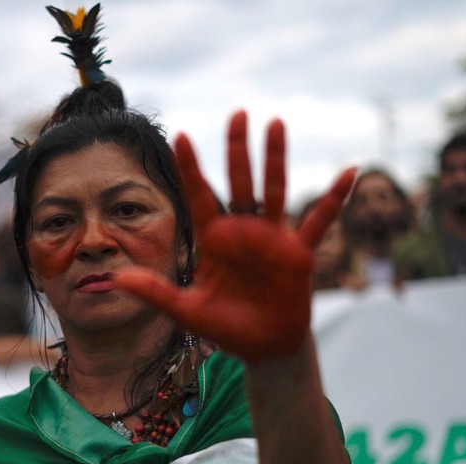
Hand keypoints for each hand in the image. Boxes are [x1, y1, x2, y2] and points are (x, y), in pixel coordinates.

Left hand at [114, 111, 355, 361]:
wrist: (264, 347)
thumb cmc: (225, 326)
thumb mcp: (187, 310)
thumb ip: (156, 293)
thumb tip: (116, 278)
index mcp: (214, 240)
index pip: (199, 196)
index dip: (190, 168)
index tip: (181, 136)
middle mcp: (243, 231)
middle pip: (239, 182)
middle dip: (237, 150)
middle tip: (237, 113)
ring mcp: (272, 238)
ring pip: (274, 190)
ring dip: (275, 159)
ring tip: (275, 123)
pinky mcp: (299, 252)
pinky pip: (318, 220)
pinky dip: (333, 198)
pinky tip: (349, 172)